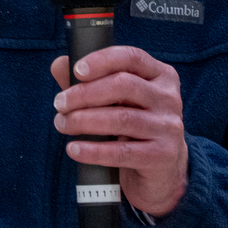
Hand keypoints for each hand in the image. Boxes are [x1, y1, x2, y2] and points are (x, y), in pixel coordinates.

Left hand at [51, 45, 187, 216]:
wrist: (162, 171)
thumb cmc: (134, 126)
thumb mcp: (117, 101)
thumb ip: (89, 81)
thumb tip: (59, 64)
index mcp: (160, 75)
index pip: (131, 57)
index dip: (102, 61)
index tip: (76, 70)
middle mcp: (169, 98)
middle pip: (124, 85)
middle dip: (85, 93)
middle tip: (60, 103)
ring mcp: (168, 127)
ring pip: (121, 118)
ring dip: (84, 121)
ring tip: (62, 125)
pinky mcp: (162, 156)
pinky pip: (122, 152)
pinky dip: (93, 151)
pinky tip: (74, 149)